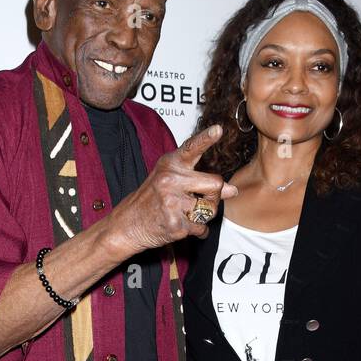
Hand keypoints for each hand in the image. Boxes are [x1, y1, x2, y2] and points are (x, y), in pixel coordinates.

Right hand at [108, 124, 237, 253]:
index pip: (192, 148)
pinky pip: (201, 228)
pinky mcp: (175, 224)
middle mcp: (171, 179)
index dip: (206, 138)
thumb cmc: (152, 200)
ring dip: (204, 215)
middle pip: (215, 184)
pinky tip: (182, 226)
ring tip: (186, 214)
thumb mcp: (171, 180)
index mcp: (170, 164)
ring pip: (211, 209)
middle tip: (199, 201)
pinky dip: (197, 230)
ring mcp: (172, 202)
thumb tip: (232, 189)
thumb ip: (200, 180)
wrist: (128, 224)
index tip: (218, 129)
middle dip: (214, 196)